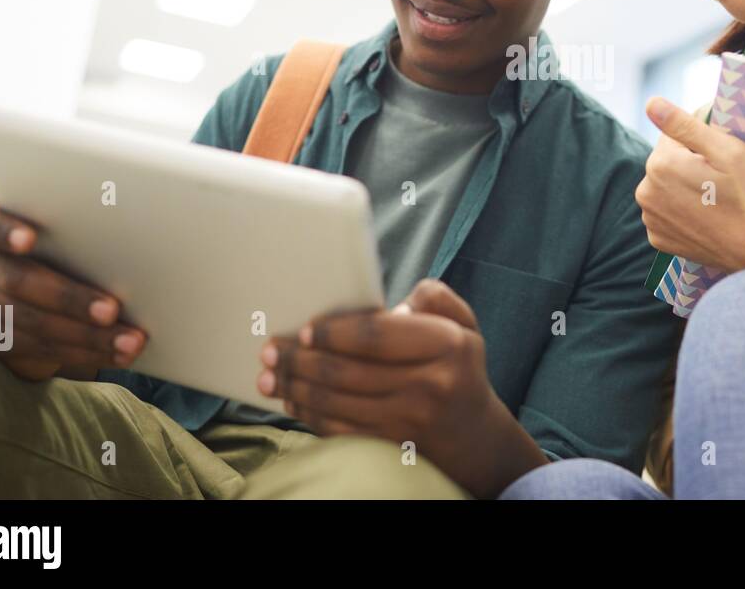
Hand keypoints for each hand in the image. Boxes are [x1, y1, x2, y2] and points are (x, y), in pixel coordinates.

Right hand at [0, 204, 146, 380]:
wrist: (47, 295)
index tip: (29, 239)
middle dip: (70, 298)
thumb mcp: (71, 236)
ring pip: (34, 323)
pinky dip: (87, 353)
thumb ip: (85, 234)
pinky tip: (117, 355)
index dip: (3, 231)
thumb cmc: (71, 249)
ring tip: (130, 342)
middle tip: (112, 310)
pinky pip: (44, 350)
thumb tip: (143, 240)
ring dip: (88, 336)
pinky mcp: (1, 340)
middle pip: (19, 281)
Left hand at [258, 278, 544, 496]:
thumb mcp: (463, 324)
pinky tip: (290, 401)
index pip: (378, 335)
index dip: (335, 332)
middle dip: (300, 360)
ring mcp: (409, 421)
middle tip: (269, 350)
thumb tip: (390, 304)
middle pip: (348, 371)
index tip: (305, 329)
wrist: (476, 436)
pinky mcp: (391, 446)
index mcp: (446, 345)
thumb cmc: (459, 367)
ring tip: (268, 375)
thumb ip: (434, 297)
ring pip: (336, 402)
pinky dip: (309, 415)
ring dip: (295, 388)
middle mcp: (429, 385)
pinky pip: (339, 429)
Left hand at [636, 97, 744, 271]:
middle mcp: (646, 192)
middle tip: (723, 182)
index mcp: (660, 165)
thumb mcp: (727, 150)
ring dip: (685, 187)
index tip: (723, 160)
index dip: (702, 143)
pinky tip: (707, 217)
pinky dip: (683, 212)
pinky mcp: (660, 240)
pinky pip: (667, 212)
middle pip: (668, 161)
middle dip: (691, 164)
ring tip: (717, 201)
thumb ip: (684, 124)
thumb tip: (650, 103)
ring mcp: (651, 220)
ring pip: (666, 186)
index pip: (675, 135)